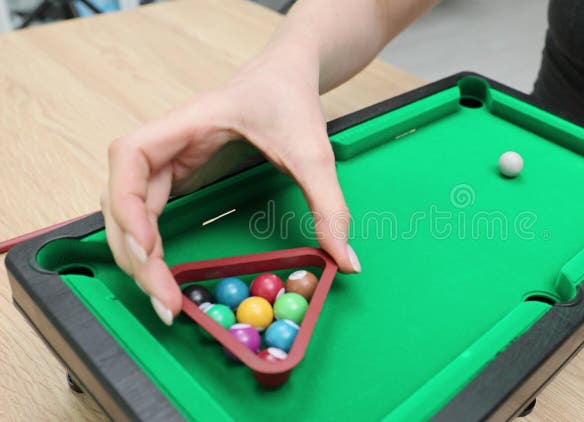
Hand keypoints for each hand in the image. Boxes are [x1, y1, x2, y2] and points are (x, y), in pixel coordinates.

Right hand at [102, 48, 360, 325]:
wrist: (287, 75)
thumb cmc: (290, 98)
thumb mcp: (313, 152)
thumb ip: (329, 206)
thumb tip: (347, 263)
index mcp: (186, 123)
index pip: (131, 157)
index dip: (128, 204)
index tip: (148, 248)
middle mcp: (165, 144)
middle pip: (122, 198)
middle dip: (134, 252)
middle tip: (167, 302)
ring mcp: (166, 163)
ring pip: (129, 213)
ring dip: (137, 256)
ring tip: (166, 299)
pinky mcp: (176, 179)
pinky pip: (148, 217)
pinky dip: (151, 248)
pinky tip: (167, 277)